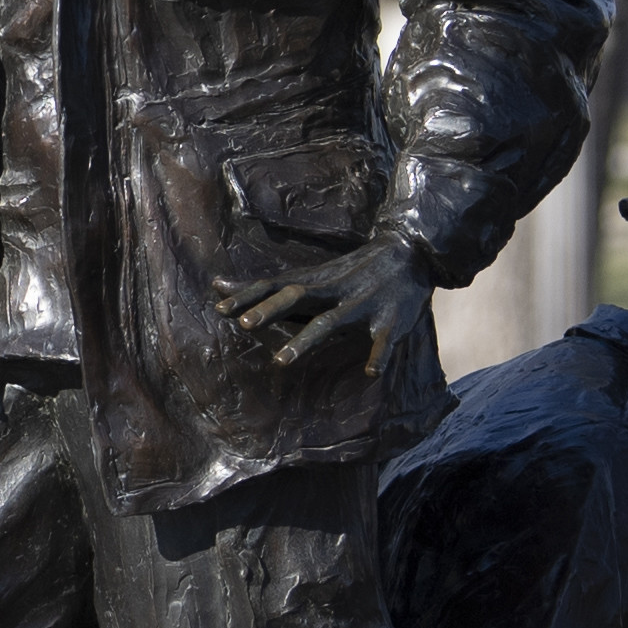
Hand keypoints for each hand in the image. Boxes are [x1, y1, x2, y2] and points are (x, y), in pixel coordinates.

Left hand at [222, 236, 434, 376]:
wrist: (410, 254)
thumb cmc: (348, 274)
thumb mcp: (308, 277)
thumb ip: (266, 288)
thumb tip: (217, 286)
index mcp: (313, 282)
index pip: (274, 286)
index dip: (247, 297)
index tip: (219, 309)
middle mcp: (333, 290)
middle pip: (297, 297)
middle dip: (271, 310)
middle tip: (245, 325)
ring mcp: (362, 305)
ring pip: (330, 322)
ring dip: (305, 340)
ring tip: (281, 361)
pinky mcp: (391, 320)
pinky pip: (384, 340)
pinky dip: (378, 355)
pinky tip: (371, 373)